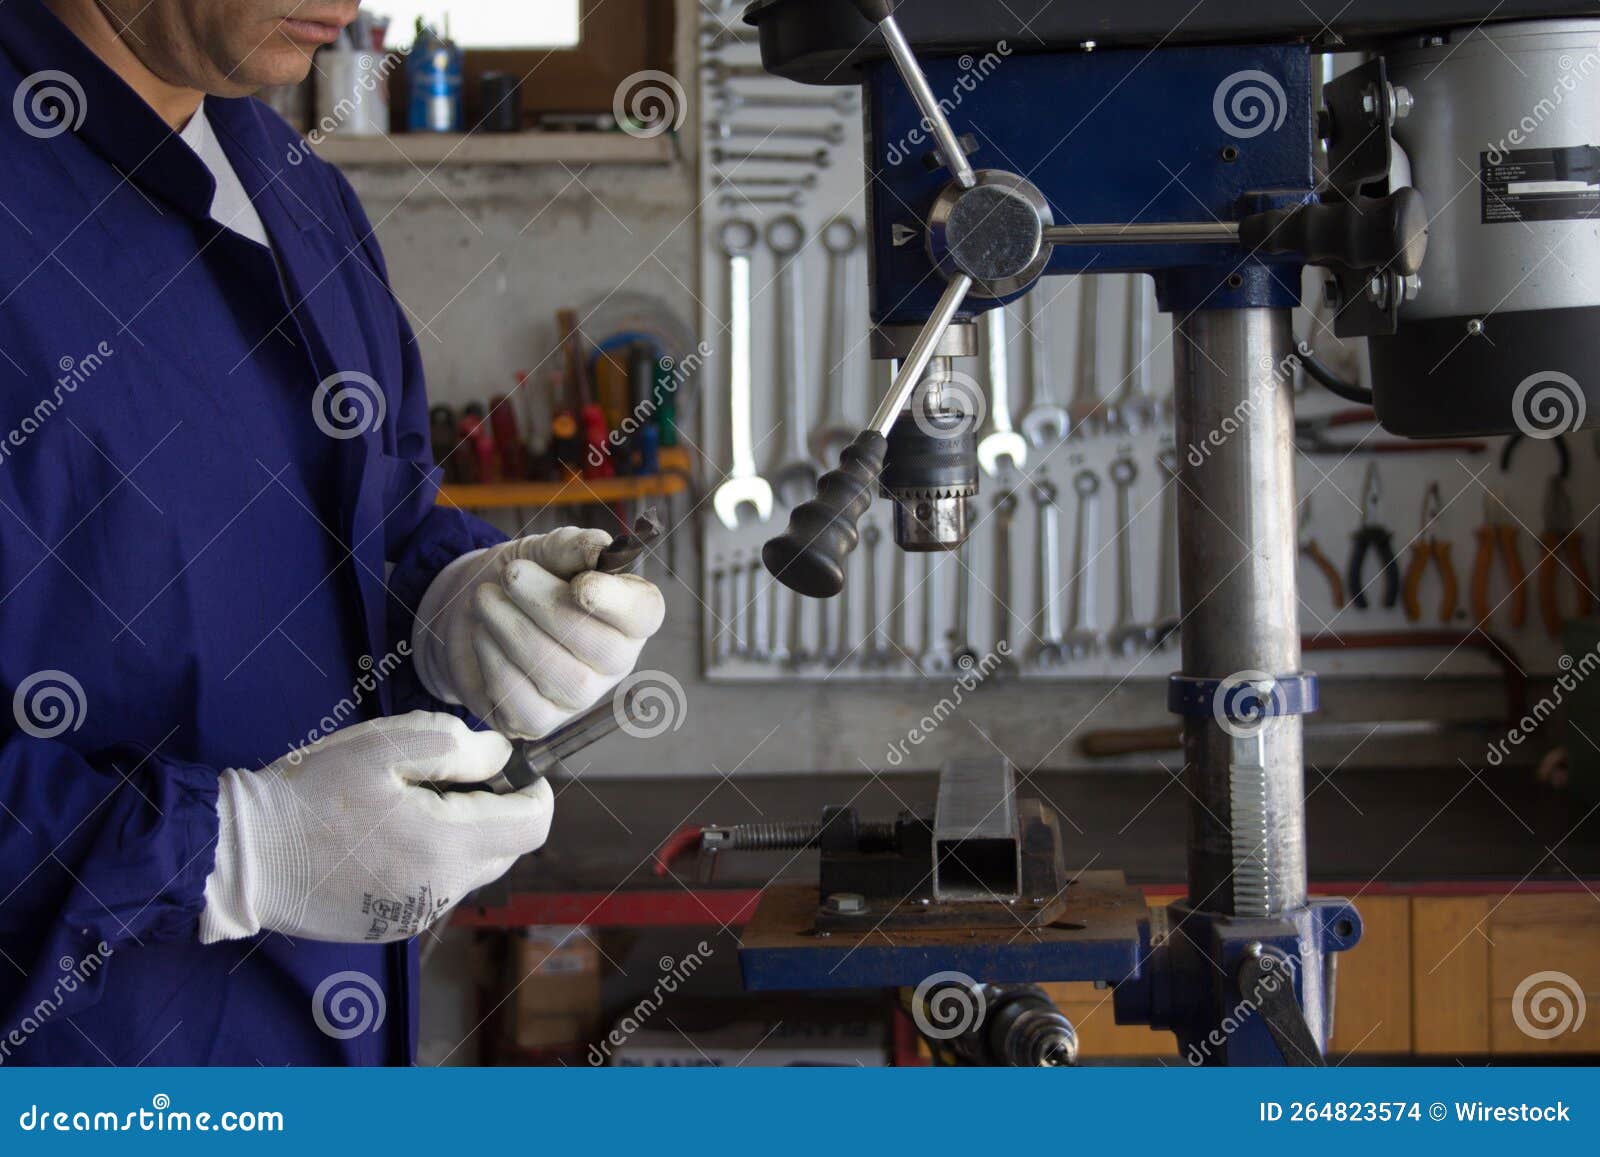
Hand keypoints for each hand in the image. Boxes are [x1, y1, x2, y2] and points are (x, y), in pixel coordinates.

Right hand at [200, 712, 551, 943]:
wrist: (244, 857)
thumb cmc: (312, 794)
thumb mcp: (385, 746)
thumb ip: (456, 748)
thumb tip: (502, 758)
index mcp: (447, 845)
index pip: (533, 825)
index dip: (534, 789)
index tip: (512, 767)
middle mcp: (442, 890)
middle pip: (508, 847)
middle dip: (496, 808)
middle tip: (448, 777)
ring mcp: (418, 913)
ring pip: (473, 867)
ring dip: (462, 833)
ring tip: (409, 803)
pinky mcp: (394, 924)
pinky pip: (439, 886)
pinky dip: (433, 857)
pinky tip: (387, 834)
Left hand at [413, 527, 665, 738]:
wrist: (471, 608)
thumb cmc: (524, 577)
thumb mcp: (546, 551)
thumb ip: (573, 547)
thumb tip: (598, 550)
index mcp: (626, 614)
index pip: (644, 615)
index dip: (617, 604)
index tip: (581, 584)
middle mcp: (613, 661)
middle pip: (601, 648)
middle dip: (548, 607)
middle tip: (512, 575)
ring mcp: (579, 697)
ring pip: (562, 676)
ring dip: (513, 630)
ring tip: (485, 598)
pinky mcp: (538, 721)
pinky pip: (523, 702)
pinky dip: (495, 662)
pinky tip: (484, 635)